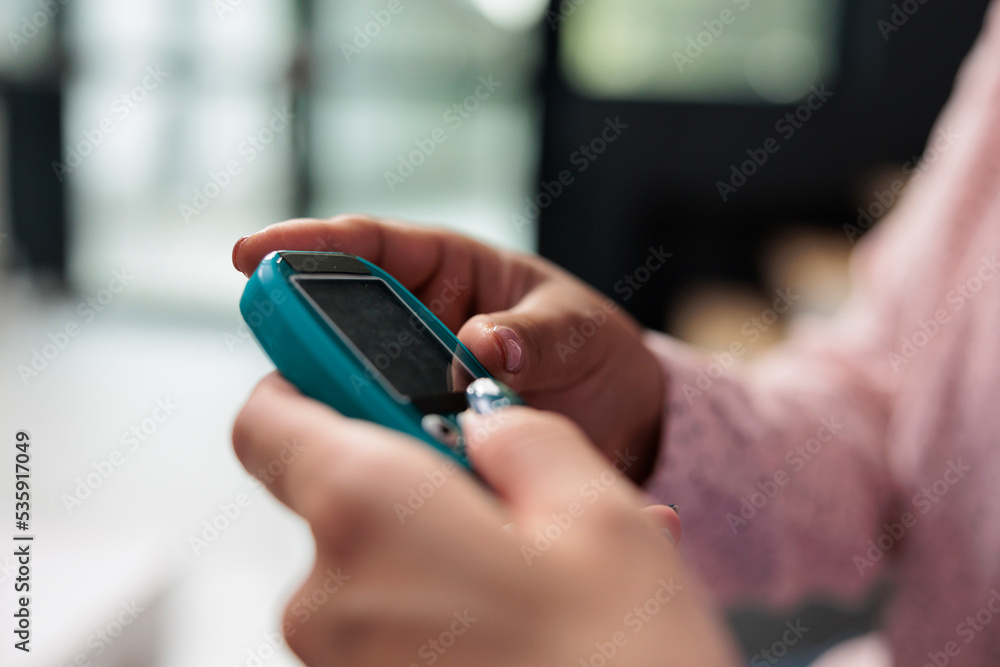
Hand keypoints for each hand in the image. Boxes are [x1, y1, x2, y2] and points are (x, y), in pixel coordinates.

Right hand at [232, 215, 665, 481]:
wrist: (625, 417)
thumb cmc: (595, 349)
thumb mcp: (577, 328)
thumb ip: (535, 334)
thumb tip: (482, 344)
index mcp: (450, 271)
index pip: (369, 246)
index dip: (307, 244)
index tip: (252, 253)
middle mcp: (420, 324)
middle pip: (342, 320)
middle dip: (308, 334)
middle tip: (286, 355)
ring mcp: (417, 381)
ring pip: (355, 384)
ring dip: (344, 402)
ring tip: (345, 421)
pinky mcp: (425, 431)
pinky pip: (388, 436)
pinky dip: (382, 450)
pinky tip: (384, 466)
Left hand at [232, 373, 735, 666]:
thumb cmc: (618, 663)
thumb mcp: (598, 510)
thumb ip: (521, 435)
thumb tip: (486, 426)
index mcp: (365, 513)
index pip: (267, 418)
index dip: (306, 380)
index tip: (353, 373)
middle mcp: (325, 597)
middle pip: (339, 492)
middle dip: (418, 479)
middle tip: (509, 495)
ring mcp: (340, 663)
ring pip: (380, 562)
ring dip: (449, 549)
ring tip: (540, 571)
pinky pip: (394, 623)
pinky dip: (446, 605)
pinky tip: (525, 619)